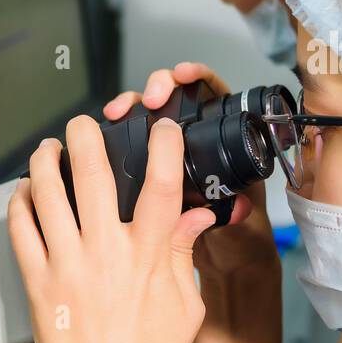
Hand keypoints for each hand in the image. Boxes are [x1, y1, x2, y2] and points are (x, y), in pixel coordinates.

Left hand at [8, 115, 215, 342]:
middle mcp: (105, 255)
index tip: (161, 127)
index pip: (161, 185)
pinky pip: (20, 228)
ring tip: (48, 150)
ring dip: (45, 161)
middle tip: (85, 124)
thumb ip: (182, 255)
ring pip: (47, 193)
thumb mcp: (183, 309)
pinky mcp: (36, 284)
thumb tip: (195, 215)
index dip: (163, 146)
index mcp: (148, 258)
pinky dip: (20, 202)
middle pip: (92, 173)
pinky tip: (25, 193)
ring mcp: (66, 268)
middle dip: (86, 135)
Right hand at [105, 63, 278, 281]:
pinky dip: (112, 134)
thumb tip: (237, 204)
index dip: (198, 78)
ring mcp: (168, 155)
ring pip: (145, 114)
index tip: (183, 77)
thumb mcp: (240, 228)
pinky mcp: (145, 171)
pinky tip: (102, 133)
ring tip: (116, 111)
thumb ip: (236, 216)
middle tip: (149, 98)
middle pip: (173, 97)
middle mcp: (196, 145)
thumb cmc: (240, 242)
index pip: (212, 96)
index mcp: (226, 148)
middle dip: (157, 87)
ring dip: (128, 106)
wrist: (223, 265)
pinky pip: (127, 143)